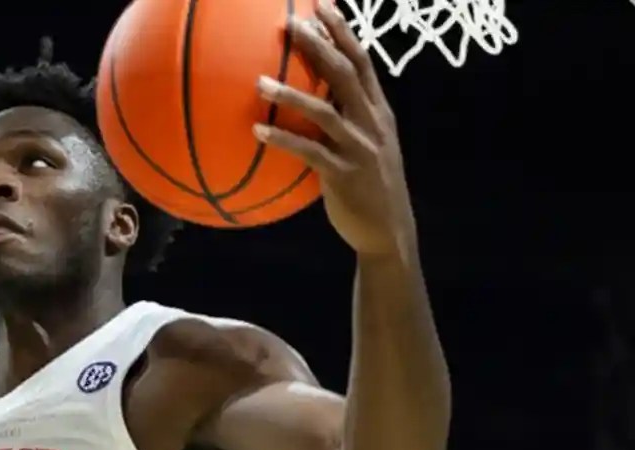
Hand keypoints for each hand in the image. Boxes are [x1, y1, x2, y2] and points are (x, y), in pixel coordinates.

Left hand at [253, 0, 414, 256]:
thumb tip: (309, 99)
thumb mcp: (365, 146)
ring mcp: (359, 148)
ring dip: (290, 94)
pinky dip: (282, 139)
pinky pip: (309, 152)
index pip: (362, 61)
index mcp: (378, 111)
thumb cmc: (367, 186)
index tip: (322, 5)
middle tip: (290, 23)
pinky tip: (256, 131)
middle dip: (319, 45)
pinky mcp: (344, 175)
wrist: (388, 231)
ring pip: (324, 111)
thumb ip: (343, 120)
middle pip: (345, 74)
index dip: (343, 31)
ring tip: (258, 82)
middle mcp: (372, 123)